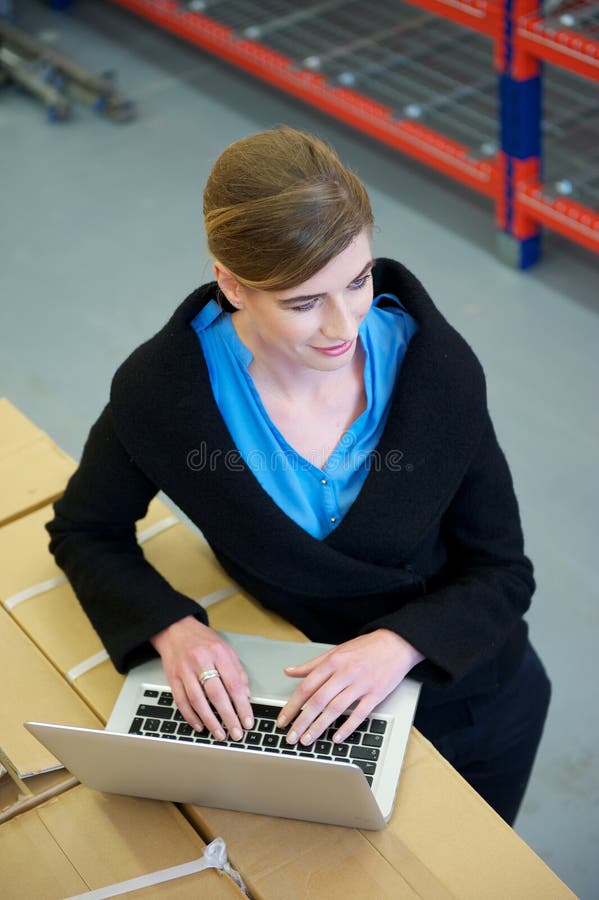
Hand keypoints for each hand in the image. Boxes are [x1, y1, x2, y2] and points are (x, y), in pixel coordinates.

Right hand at [149, 616, 253, 739]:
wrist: (175, 629)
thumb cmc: (203, 640)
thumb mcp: (225, 649)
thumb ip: (237, 671)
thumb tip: (246, 696)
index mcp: (219, 653)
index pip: (234, 683)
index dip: (242, 705)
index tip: (248, 721)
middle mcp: (201, 661)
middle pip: (217, 695)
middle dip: (228, 717)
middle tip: (236, 733)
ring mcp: (185, 670)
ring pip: (198, 701)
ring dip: (210, 721)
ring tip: (220, 734)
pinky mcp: (172, 678)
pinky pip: (181, 701)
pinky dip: (191, 716)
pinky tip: (200, 725)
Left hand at [277, 629, 423, 745]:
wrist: (396, 643)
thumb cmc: (365, 648)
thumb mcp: (336, 651)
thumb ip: (312, 664)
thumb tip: (289, 671)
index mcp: (333, 661)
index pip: (306, 686)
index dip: (292, 705)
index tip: (282, 720)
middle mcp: (345, 672)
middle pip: (318, 700)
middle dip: (302, 721)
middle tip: (291, 737)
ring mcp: (361, 684)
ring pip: (336, 709)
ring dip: (319, 727)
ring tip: (307, 739)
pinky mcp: (376, 694)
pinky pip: (359, 714)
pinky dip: (347, 727)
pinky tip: (336, 737)